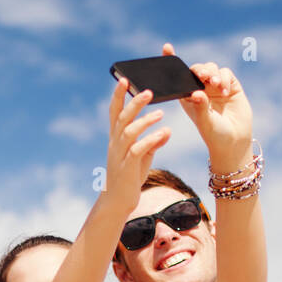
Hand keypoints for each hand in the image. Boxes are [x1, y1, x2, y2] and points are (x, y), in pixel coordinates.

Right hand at [105, 78, 171, 207]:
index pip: (115, 112)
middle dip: (134, 103)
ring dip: (145, 120)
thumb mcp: (143, 157)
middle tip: (149, 91)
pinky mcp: (127, 167)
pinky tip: (165, 133)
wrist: (118, 201)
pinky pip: (138, 150)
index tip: (124, 79)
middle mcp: (115, 144)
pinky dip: (152, 140)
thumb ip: (152, 143)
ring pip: (129, 131)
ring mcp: (119, 155)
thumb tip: (166, 131)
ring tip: (161, 113)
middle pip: (122, 117)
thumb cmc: (129, 177)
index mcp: (116, 138)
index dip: (118, 95)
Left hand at [159, 41, 252, 171]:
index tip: (167, 47)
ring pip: (212, 68)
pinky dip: (224, 78)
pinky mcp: (230, 85)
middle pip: (197, 69)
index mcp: (187, 96)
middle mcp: (201, 88)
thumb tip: (197, 93)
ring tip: (214, 85)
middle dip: (199, 70)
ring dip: (212, 73)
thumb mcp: (204, 122)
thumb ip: (201, 107)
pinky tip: (224, 91)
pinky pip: (225, 73)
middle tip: (202, 76)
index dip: (172, 60)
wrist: (234, 142)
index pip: (178, 76)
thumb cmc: (214, 135)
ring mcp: (215, 86)